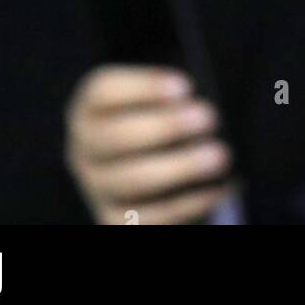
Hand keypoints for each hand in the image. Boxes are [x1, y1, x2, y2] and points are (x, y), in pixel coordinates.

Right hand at [64, 66, 236, 224]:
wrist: (137, 159)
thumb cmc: (152, 115)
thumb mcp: (151, 97)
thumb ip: (167, 97)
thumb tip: (196, 106)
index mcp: (88, 108)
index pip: (104, 91)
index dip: (144, 87)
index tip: (186, 86)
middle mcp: (84, 149)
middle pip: (117, 136)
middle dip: (167, 126)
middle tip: (209, 116)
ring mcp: (96, 188)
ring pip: (132, 180)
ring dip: (180, 167)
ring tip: (220, 155)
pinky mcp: (113, 219)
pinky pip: (148, 218)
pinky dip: (187, 204)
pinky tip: (217, 189)